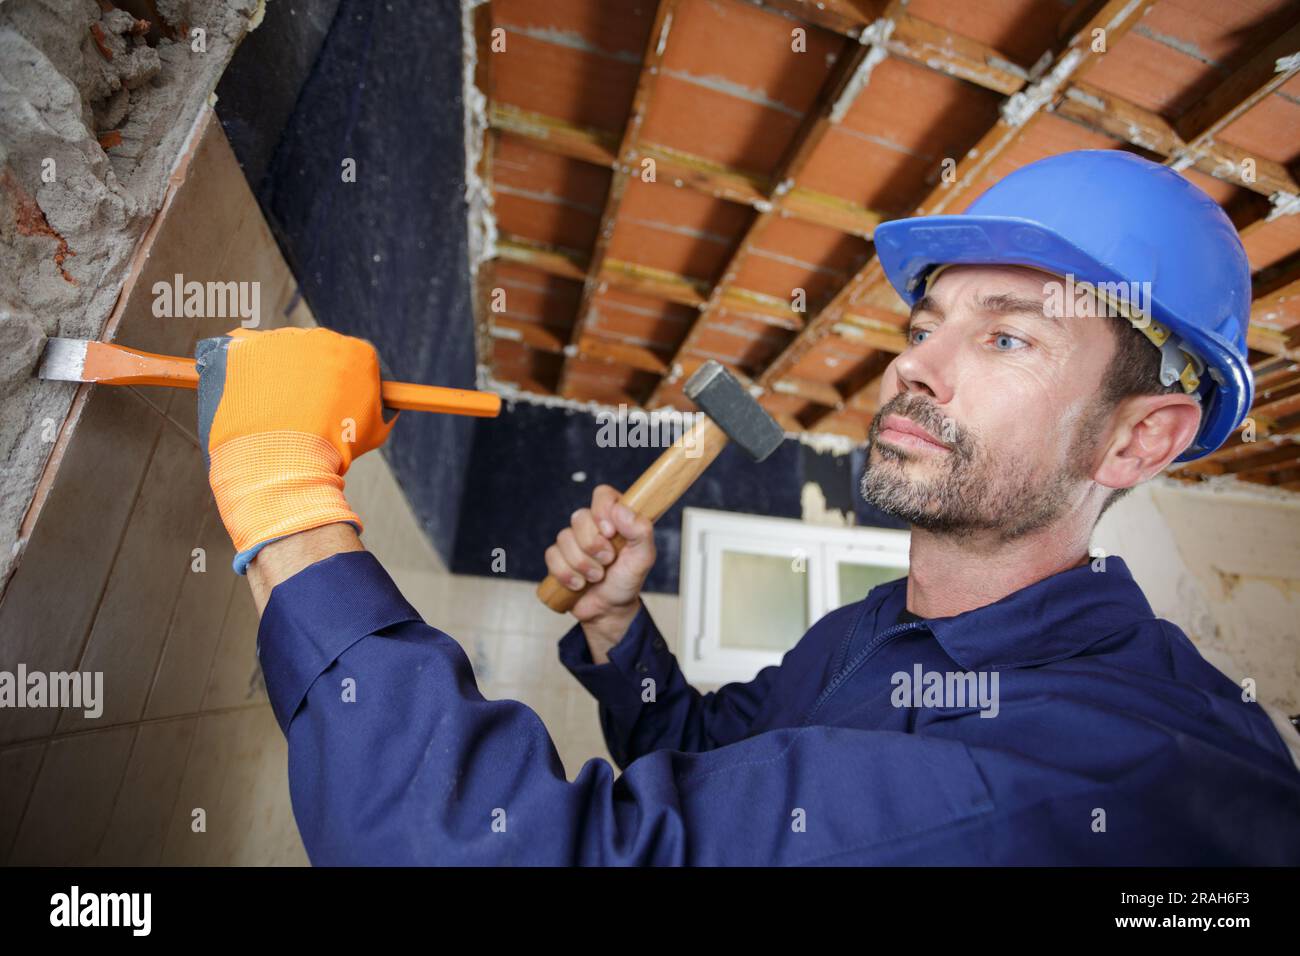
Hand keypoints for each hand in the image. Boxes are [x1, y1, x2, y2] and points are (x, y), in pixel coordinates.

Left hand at [195, 327, 396, 573]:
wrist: (287, 458)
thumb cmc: (335, 450)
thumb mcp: (375, 432)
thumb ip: (379, 410)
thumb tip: (386, 407)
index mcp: (358, 352)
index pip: (348, 360)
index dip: (336, 385)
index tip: (326, 405)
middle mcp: (322, 337)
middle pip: (312, 352)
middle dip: (303, 377)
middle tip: (295, 411)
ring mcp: (282, 338)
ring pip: (276, 352)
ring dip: (271, 374)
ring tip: (267, 411)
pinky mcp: (246, 345)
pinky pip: (239, 350)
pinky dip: (238, 368)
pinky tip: (242, 394)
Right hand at [544, 484, 654, 655]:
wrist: (610, 610)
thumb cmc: (627, 581)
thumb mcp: (644, 558)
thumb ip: (641, 531)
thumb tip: (621, 510)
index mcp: (615, 518)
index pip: (602, 495)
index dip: (602, 510)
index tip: (610, 532)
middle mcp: (593, 525)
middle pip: (579, 518)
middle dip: (593, 546)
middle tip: (607, 561)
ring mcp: (574, 541)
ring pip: (564, 538)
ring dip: (582, 564)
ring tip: (596, 577)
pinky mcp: (559, 558)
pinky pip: (552, 556)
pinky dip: (566, 574)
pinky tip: (578, 584)